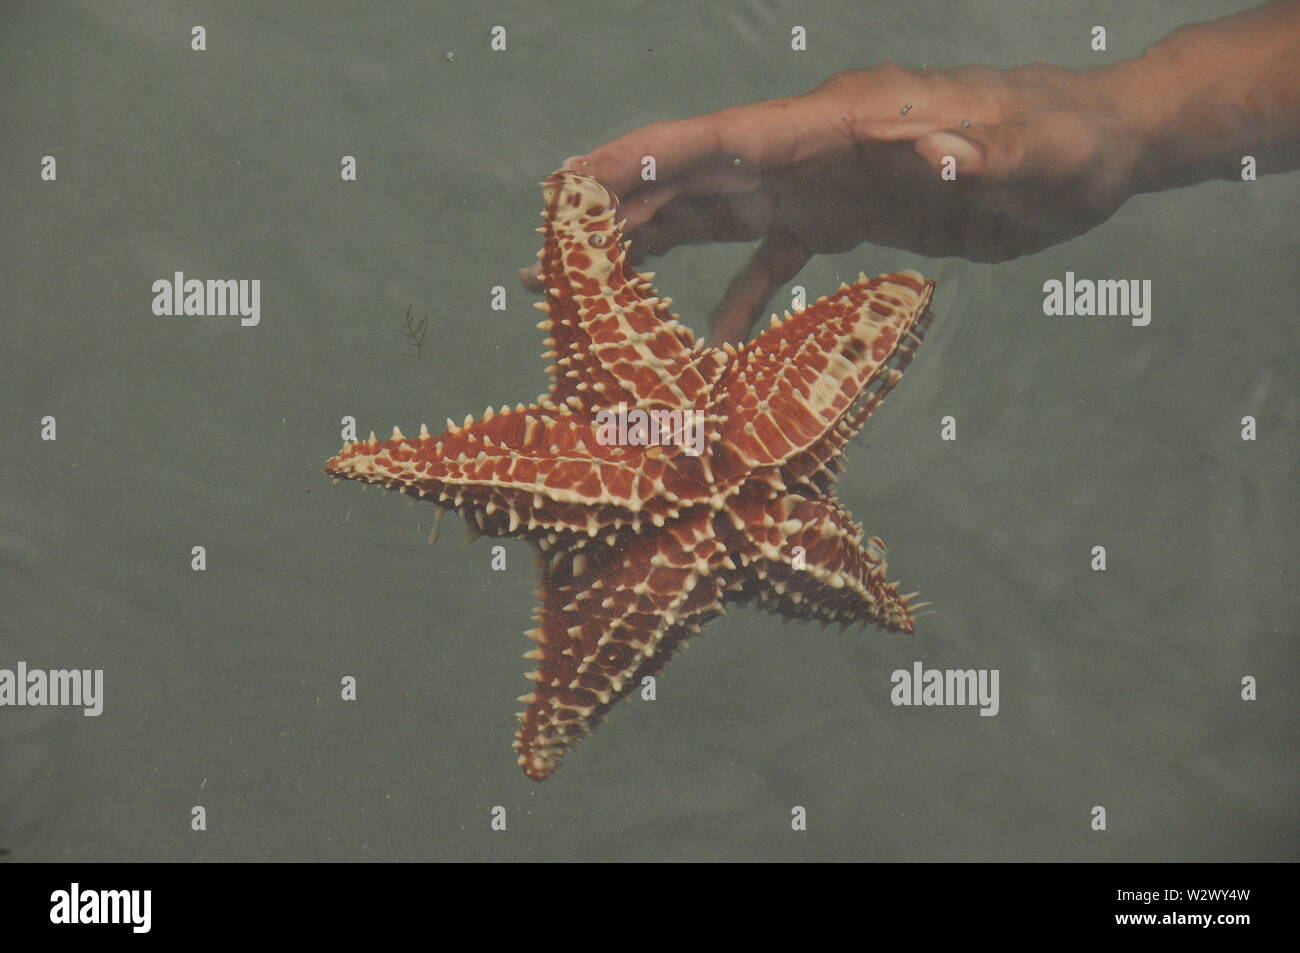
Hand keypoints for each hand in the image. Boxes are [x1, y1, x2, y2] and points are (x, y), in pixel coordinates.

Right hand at [524, 62, 1142, 343]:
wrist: (1091, 153)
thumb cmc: (1062, 143)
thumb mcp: (1028, 147)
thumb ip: (973, 145)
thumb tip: (930, 147)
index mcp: (836, 124)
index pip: (720, 139)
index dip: (642, 161)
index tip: (571, 186)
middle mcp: (812, 150)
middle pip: (695, 178)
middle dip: (621, 213)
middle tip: (551, 257)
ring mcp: (823, 186)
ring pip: (718, 216)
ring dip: (657, 249)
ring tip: (598, 291)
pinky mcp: (846, 221)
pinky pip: (773, 262)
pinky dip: (739, 301)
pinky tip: (714, 346)